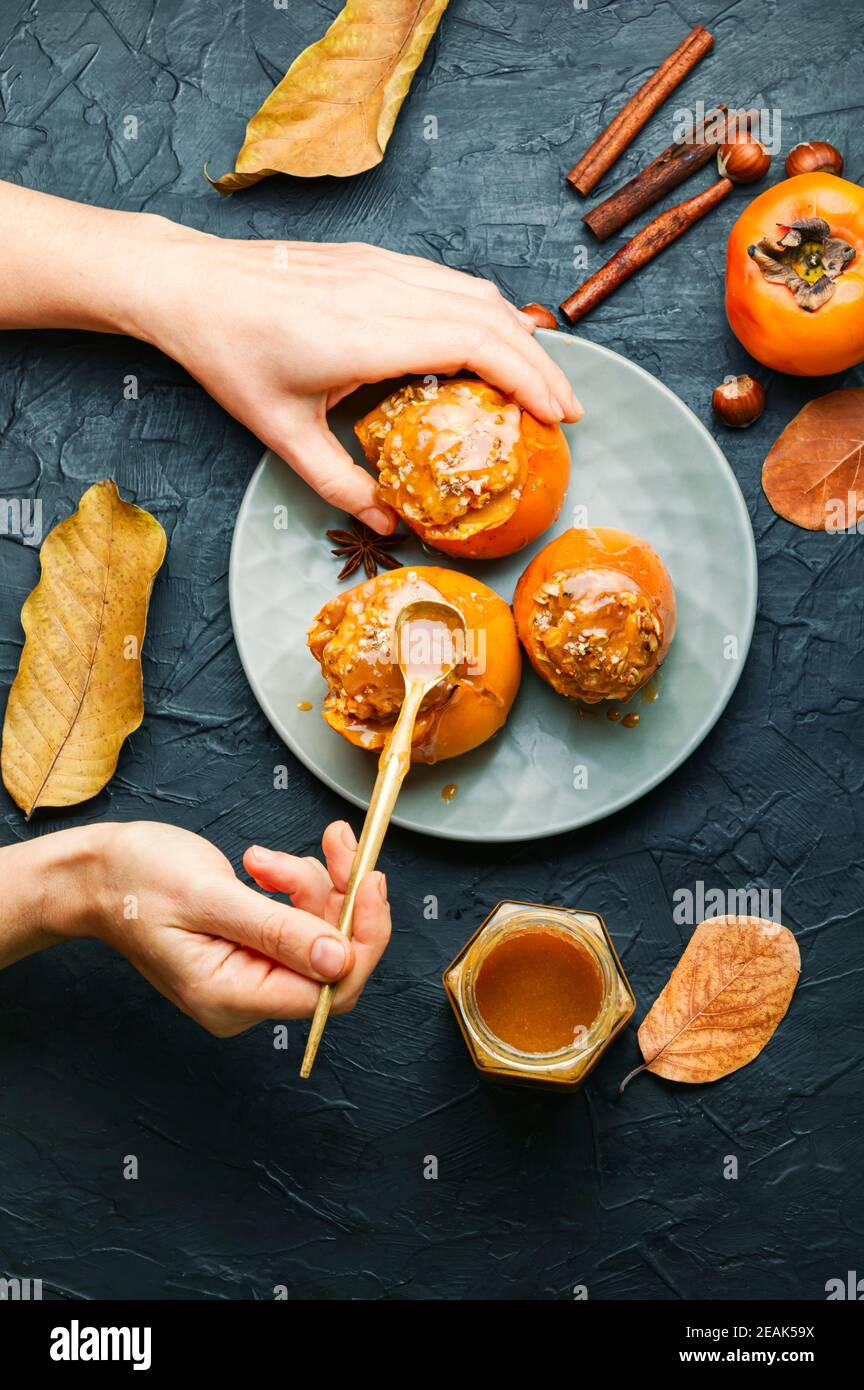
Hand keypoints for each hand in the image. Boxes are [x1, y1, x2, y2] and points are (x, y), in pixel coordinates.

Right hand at [3, 819, 389, 1036]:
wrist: (95, 873)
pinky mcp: (253, 949)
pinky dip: (294, 885)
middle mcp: (246, 997)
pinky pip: (299, 921)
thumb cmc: (133, 881)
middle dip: (339, 898)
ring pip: (320, 933)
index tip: (370, 879)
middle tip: (334, 843)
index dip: (362, 935)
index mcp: (232, 997)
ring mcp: (250, 974)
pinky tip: (262, 866)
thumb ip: (276, 930)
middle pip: (334, 959)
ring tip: (264, 858)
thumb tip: (339, 958)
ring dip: (309, 884)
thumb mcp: (207, 896)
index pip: (331, 989)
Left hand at [139, 229, 582, 531]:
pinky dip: (487, 312)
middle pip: (492, 318)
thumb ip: (339, 483)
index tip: (558, 415)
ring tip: (543, 380)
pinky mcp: (374, 258)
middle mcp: (384, 291)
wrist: (191, 284)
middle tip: (569, 412)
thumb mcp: (282, 433)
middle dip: (541, 366)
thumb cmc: (231, 355)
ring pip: (476, 293)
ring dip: (520, 334)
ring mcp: (381, 267)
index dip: (528, 379)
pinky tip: (495, 339)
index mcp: (366, 335)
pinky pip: (449, 281)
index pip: (476, 344)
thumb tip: (386, 524)